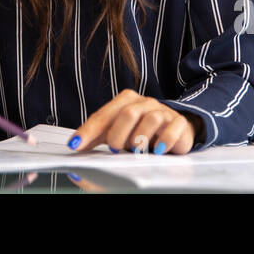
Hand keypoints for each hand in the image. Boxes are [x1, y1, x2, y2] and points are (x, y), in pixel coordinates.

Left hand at [68, 89, 198, 154]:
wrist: (175, 130)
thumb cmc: (141, 131)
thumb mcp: (117, 134)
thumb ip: (96, 140)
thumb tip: (74, 152)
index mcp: (126, 101)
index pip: (103, 115)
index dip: (88, 130)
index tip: (75, 144)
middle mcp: (144, 103)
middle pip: (127, 113)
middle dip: (117, 135)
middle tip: (114, 148)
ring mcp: (163, 112)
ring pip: (151, 119)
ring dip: (140, 139)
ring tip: (137, 151)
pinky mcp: (179, 123)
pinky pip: (172, 130)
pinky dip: (163, 142)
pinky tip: (157, 150)